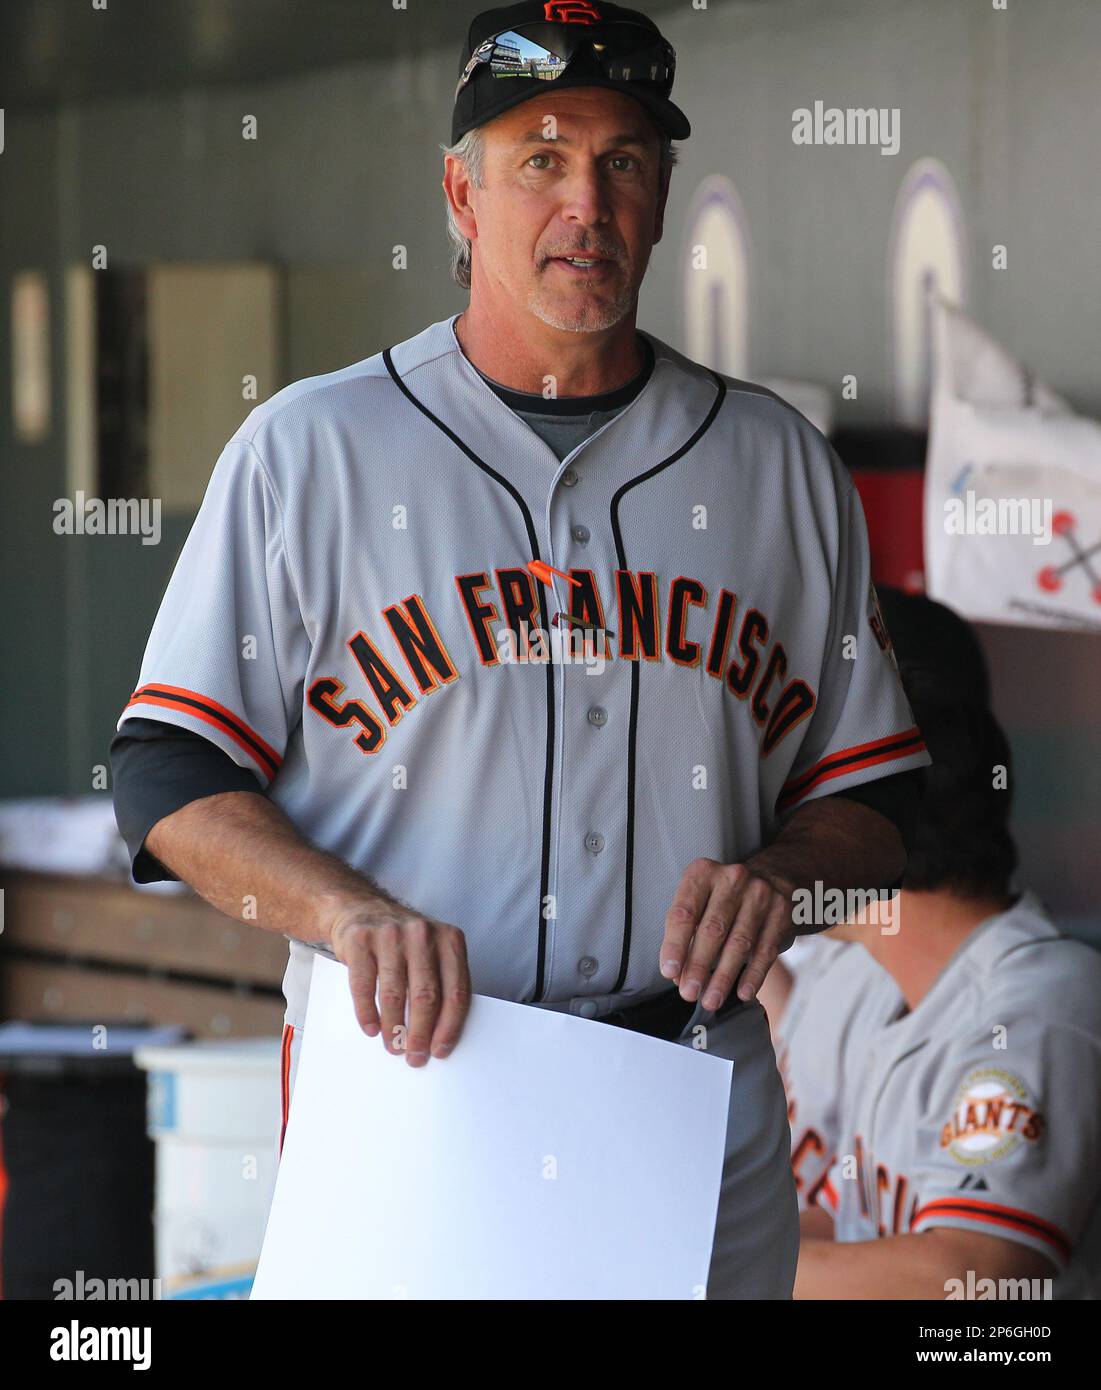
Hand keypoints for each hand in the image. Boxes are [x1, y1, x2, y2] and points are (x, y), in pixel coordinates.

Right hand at [327, 904, 470, 1066]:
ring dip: (393, 1028)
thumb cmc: (404, 943)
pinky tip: (372, 1029)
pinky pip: (364, 986)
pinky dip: (367, 1014)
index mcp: (449, 939)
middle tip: (414, 1056)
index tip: (440, 1050)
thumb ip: (441, 983)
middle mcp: (422, 934)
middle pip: (426, 996)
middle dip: (420, 1034)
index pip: (456, 991)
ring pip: (394, 994)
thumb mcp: (431, 952)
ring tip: (393, 1046)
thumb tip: (439, 1035)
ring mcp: (390, 935)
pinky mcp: (360, 940)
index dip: (449, 1026)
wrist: (361, 909)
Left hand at [658, 858, 794, 1011]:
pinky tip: (743, 993)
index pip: (684, 913)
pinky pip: (766, 950)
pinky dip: (753, 975)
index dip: (675, 945)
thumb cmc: (720, 899)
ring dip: (723, 976)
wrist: (770, 880)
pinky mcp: (781, 912)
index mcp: (702, 873)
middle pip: (712, 929)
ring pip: (739, 943)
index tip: (669, 972)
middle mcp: (732, 879)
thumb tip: (677, 975)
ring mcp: (760, 894)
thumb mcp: (698, 902)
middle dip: (698, 966)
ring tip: (711, 1000)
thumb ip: (685, 935)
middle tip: (689, 993)